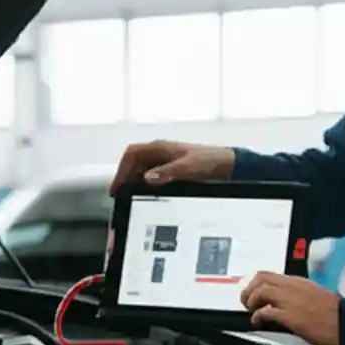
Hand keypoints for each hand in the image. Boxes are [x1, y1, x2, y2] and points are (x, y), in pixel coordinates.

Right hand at [109, 140, 235, 193]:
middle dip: (125, 178)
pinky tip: (148, 195)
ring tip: (131, 196)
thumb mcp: (188, 168)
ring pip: (141, 170)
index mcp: (161, 147)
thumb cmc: (210, 161)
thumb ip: (167, 172)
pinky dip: (145, 185)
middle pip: (133, 163)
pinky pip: (151, 176)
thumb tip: (148, 177)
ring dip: (134, 182)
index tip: (117, 185)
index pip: (131, 154)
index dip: (121, 169)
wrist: (227, 165)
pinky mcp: (170, 169)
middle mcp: (160, 152)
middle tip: (120, 195)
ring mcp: (165, 160)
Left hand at [240, 272, 341, 344]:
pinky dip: (257, 316)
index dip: (258, 284)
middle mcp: (294, 287)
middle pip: (261, 278)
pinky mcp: (290, 316)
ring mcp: (291, 300)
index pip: (271, 275)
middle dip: (250, 289)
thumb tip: (288, 305)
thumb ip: (301, 298)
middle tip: (247, 302)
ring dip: (251, 301)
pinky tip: (258, 322)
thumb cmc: (339, 316)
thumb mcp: (317, 298)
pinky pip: (265, 311)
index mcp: (300, 282)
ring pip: (260, 291)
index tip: (255, 293)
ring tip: (251, 311)